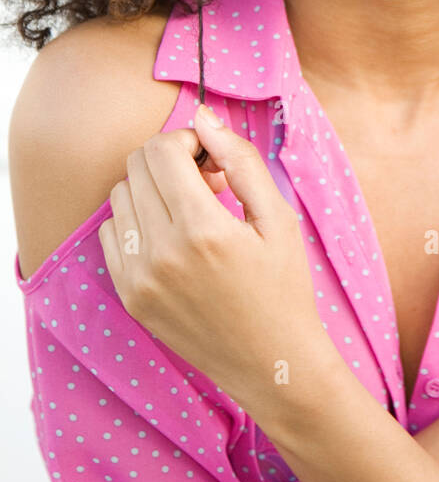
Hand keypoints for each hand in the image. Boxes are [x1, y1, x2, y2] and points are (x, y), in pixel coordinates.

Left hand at [98, 102, 324, 404]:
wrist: (272, 363)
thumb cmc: (284, 288)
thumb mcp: (278, 218)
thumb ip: (240, 161)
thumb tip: (204, 118)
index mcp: (202, 228)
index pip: (163, 150)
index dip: (189, 141)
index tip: (213, 158)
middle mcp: (161, 252)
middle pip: (137, 167)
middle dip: (170, 161)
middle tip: (207, 183)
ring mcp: (139, 277)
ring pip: (120, 196)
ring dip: (152, 189)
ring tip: (191, 212)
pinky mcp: (129, 296)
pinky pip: (110, 233)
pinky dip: (137, 222)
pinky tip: (172, 237)